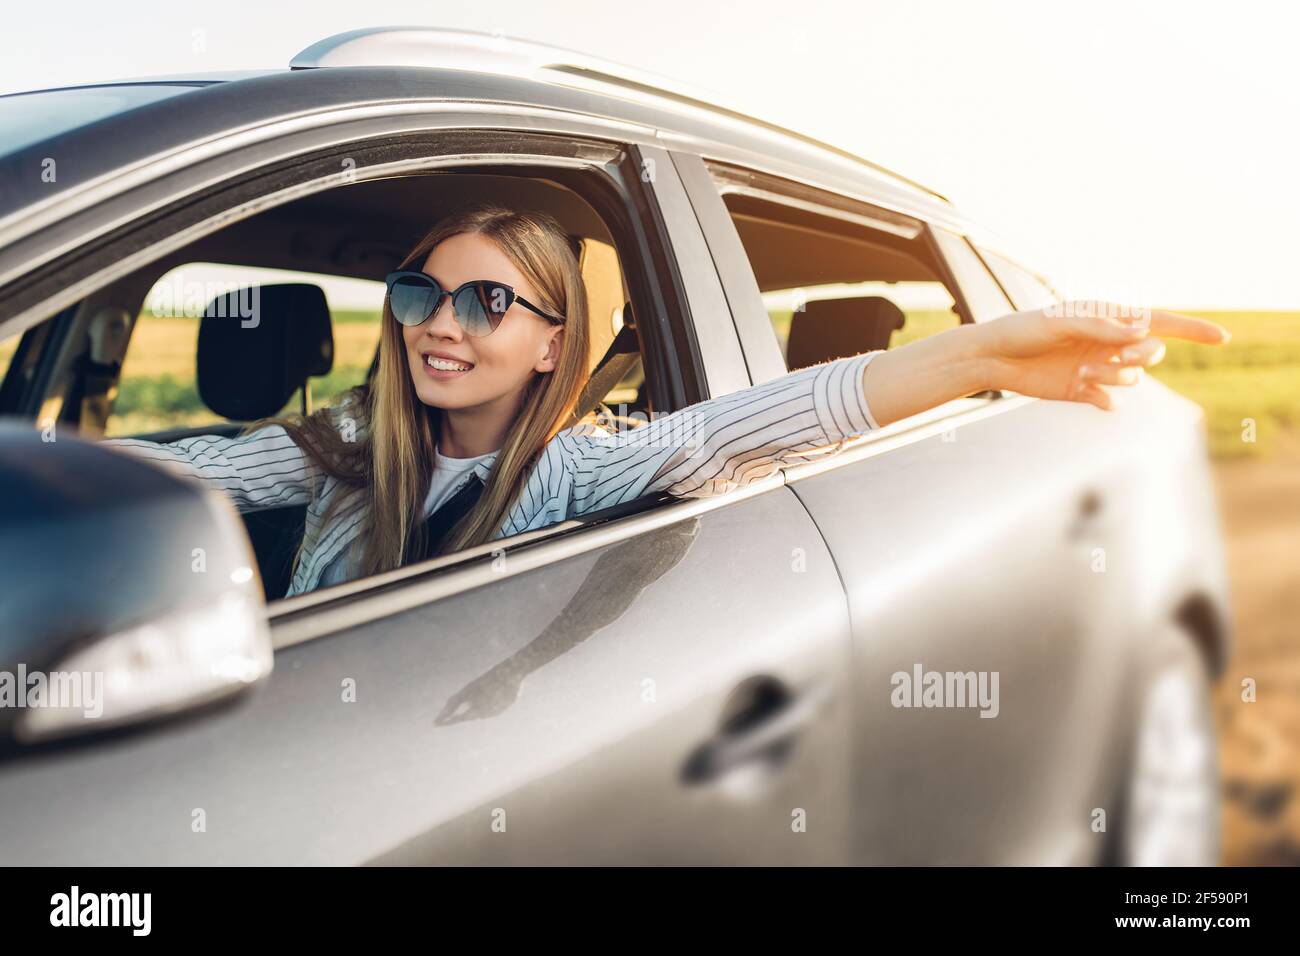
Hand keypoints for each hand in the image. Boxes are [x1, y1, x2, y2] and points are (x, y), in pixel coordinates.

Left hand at [973, 303, 1230, 409]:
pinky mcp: (1082, 391)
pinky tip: (1084, 390)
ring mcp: (1096, 368)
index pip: (1159, 321)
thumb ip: (1098, 326)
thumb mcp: (1059, 322)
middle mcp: (1107, 343)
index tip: (1223, 337)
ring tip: (1085, 372)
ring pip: (1131, 378)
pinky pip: (1109, 401)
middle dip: (1143, 355)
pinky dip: (1104, 400)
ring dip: (1117, 377)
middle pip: (1151, 352)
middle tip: (1119, 356)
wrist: (991, 359)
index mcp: (1107, 318)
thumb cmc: (1022, 331)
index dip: (1192, 329)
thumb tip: (1139, 329)